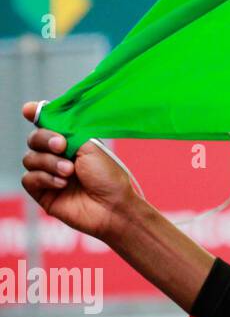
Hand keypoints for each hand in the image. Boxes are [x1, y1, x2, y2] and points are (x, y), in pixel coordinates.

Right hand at [20, 101, 136, 241]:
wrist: (113, 206)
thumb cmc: (107, 177)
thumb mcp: (88, 147)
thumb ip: (64, 131)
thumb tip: (40, 109)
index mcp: (72, 143)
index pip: (48, 125)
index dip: (36, 115)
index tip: (29, 110)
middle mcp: (58, 157)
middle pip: (34, 140)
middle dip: (44, 140)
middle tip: (61, 146)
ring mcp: (49, 175)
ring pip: (30, 159)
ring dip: (50, 162)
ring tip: (69, 171)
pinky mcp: (42, 193)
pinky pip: (29, 179)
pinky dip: (45, 178)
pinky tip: (62, 183)